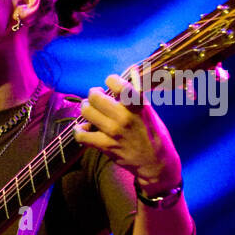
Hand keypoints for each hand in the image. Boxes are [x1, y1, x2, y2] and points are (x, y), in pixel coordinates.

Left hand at [73, 71, 182, 192]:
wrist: (155, 162)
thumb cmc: (152, 133)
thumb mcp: (148, 111)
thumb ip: (134, 95)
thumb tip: (129, 72)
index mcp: (138, 105)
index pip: (117, 83)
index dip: (110, 80)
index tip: (110, 83)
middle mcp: (125, 116)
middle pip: (95, 97)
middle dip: (93, 94)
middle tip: (96, 97)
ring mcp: (113, 131)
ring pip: (86, 112)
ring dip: (85, 109)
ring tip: (90, 111)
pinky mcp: (105, 145)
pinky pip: (81, 134)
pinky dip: (79, 131)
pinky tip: (84, 129)